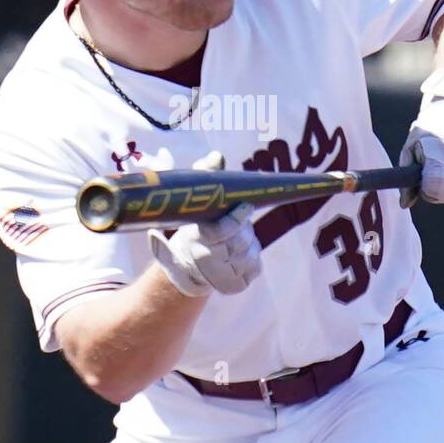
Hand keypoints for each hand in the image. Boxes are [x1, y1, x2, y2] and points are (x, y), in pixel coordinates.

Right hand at [147, 151, 262, 297]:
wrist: (188, 266)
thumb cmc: (195, 225)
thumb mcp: (194, 201)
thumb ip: (205, 176)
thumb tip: (216, 157)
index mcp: (197, 240)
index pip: (220, 232)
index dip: (235, 220)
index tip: (246, 206)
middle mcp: (209, 261)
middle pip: (239, 242)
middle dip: (244, 228)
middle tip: (242, 216)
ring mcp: (223, 276)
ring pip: (250, 254)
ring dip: (249, 243)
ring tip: (239, 237)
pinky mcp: (236, 285)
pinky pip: (255, 268)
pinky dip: (252, 259)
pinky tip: (242, 253)